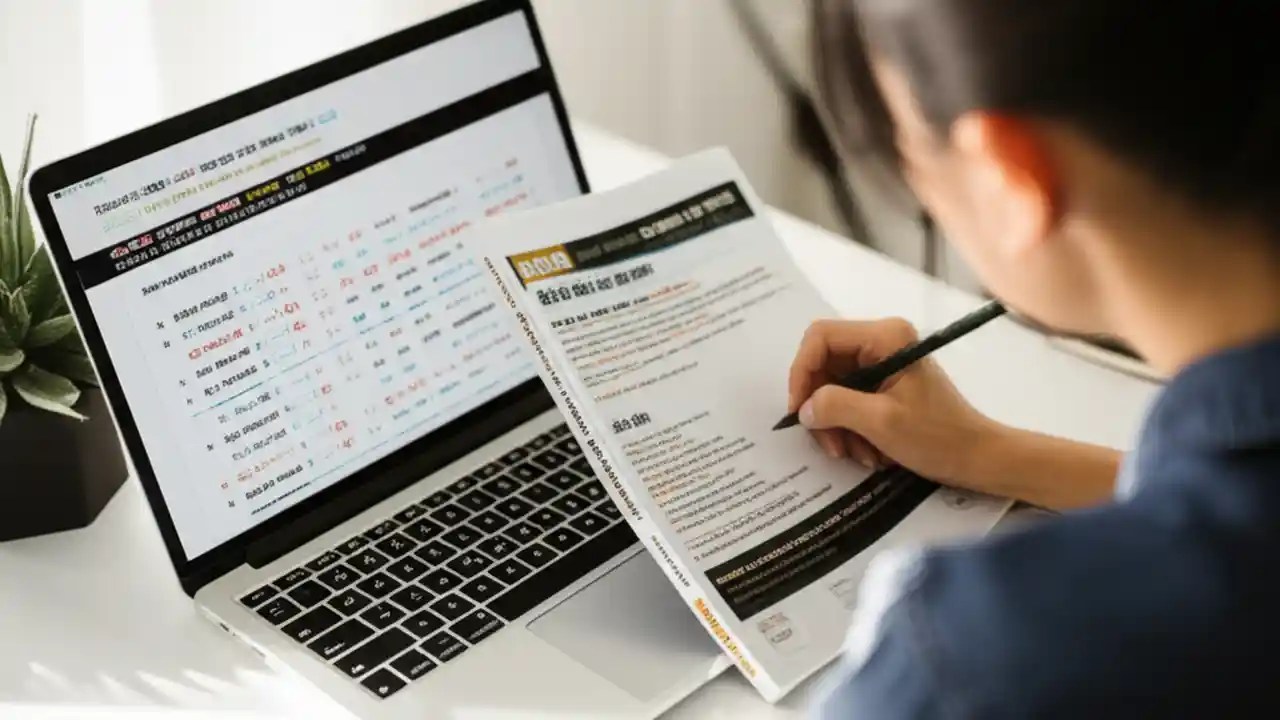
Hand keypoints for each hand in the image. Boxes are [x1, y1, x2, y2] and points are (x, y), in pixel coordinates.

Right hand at [787, 317, 998, 486]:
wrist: (979, 458)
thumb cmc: (938, 437)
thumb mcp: (881, 422)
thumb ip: (836, 406)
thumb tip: (804, 408)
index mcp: (885, 337)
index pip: (820, 338)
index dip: (802, 373)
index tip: (799, 411)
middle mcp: (881, 342)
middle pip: (824, 365)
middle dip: (822, 407)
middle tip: (831, 444)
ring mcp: (883, 363)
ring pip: (833, 387)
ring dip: (836, 424)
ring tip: (854, 454)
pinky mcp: (885, 384)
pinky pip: (849, 400)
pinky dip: (850, 428)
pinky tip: (866, 451)